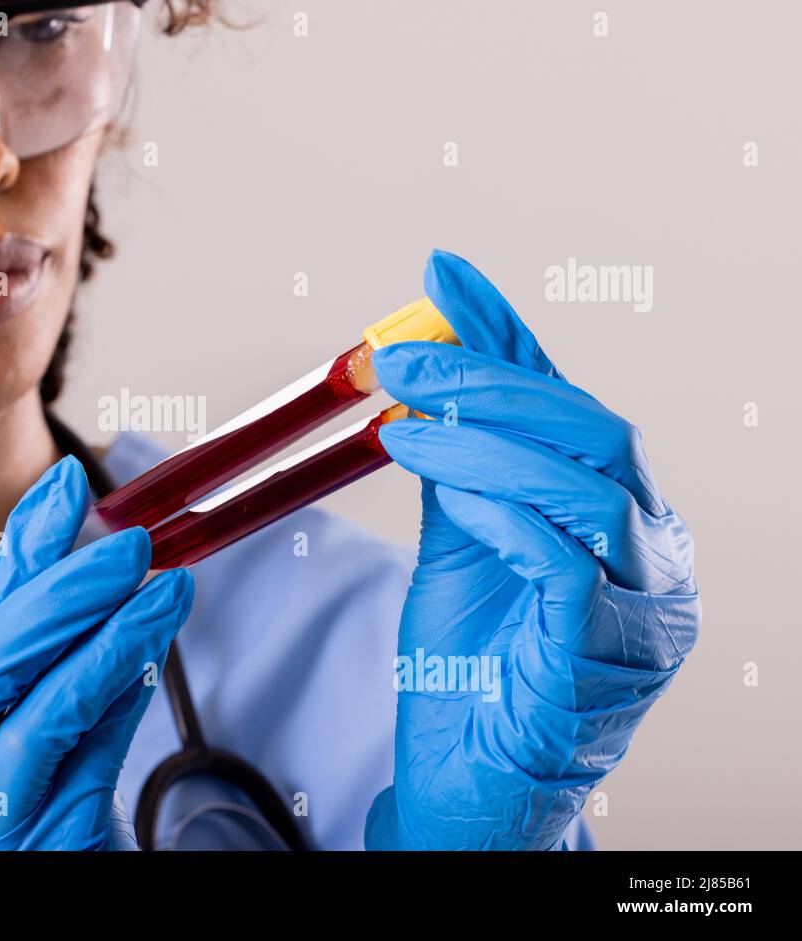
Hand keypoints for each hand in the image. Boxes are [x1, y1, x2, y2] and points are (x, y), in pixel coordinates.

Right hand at [0, 456, 193, 849]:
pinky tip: (152, 644)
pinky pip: (85, 756)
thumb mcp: (10, 761)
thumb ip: (38, 677)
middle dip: (57, 591)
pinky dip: (120, 690)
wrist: (18, 910)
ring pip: (41, 708)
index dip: (15, 557)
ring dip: (108, 633)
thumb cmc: (15, 847)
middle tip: (124, 540)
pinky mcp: (41, 851)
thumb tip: (84, 568)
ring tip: (162, 582)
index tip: (62, 485)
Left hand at [363, 250, 699, 849]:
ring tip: (401, 426)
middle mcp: (648, 545)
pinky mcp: (606, 652)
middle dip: (488, 380)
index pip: (563, 400)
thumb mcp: (455, 539)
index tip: (441, 274)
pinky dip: (505, 513)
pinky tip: (449, 489)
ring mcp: (641, 600)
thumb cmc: (469, 663)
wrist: (470, 777)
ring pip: (587, 484)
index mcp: (614, 509)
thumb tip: (422, 374)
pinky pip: (568, 562)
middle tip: (401, 356)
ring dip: (484, 442)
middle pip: (590, 428)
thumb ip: (453, 462)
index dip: (503, 334)